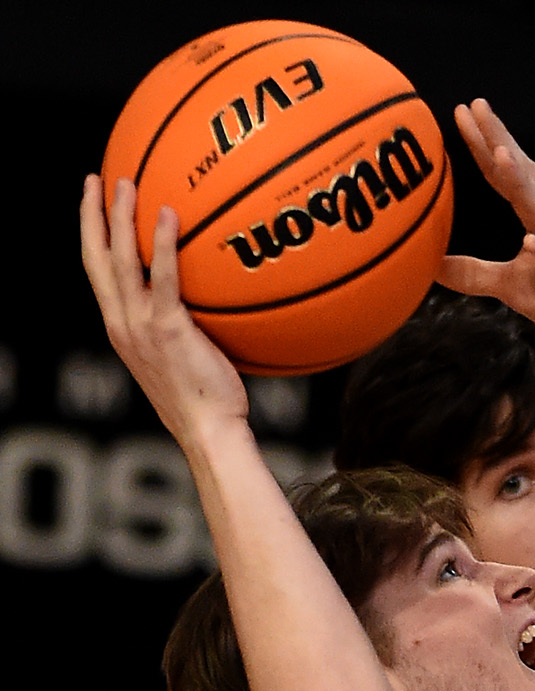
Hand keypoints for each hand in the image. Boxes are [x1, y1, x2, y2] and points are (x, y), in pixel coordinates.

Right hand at [78, 176, 248, 451]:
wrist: (208, 433)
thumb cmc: (206, 404)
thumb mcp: (182, 362)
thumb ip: (179, 330)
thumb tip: (204, 308)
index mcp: (120, 329)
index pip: (96, 273)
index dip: (90, 236)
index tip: (91, 204)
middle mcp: (121, 323)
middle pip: (96, 257)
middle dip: (93, 214)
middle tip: (98, 178)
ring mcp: (140, 326)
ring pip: (120, 259)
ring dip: (121, 217)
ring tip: (128, 182)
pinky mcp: (166, 329)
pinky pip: (162, 277)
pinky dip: (163, 244)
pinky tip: (169, 214)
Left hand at [440, 99, 534, 351]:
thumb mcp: (514, 288)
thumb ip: (475, 274)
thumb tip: (430, 266)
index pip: (508, 175)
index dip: (484, 145)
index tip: (461, 112)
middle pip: (524, 174)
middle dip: (499, 141)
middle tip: (475, 108)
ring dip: (522, 181)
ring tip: (499, 155)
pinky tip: (532, 243)